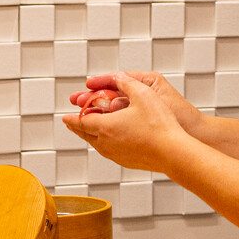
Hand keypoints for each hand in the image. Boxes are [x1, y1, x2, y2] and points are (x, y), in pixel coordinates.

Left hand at [61, 72, 194, 174]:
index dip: (72, 118)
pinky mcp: (127, 162)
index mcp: (106, 126)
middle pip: (85, 135)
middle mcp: (106, 143)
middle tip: (72, 124)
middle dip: (77, 128)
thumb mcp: (143, 94)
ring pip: (96, 145)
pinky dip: (104, 144)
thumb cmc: (160, 125)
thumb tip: (119, 77)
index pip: (81, 121)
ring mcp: (116, 155)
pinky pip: (109, 152)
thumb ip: (128, 83)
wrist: (173, 153)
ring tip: (89, 132)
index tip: (65, 117)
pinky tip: (111, 142)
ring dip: (90, 137)